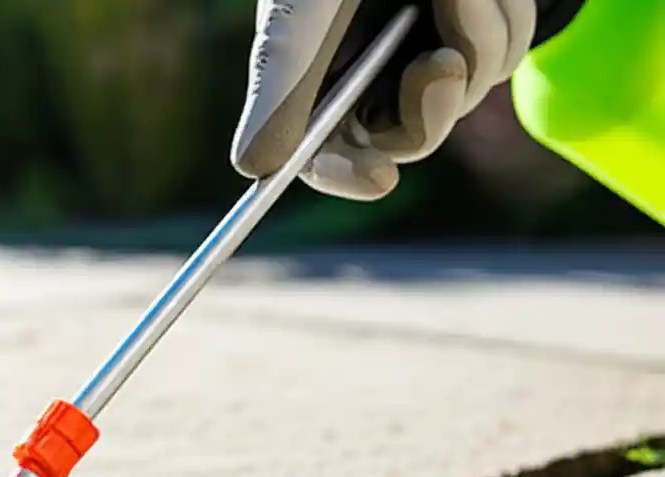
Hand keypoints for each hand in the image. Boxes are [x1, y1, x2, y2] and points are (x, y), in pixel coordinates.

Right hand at [230, 0, 536, 200]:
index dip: (348, 173)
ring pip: (466, 92)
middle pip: (407, 137)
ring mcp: (425, 52)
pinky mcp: (475, 28)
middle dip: (430, 105)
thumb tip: (251, 169)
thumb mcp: (299, 22)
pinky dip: (499, 16)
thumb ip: (278, 94)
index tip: (379, 179)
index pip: (325, 155)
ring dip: (473, 38)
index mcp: (316, 81)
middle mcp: (370, 75)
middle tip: (439, 62)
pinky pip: (504, 54)